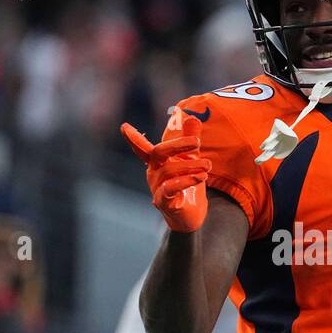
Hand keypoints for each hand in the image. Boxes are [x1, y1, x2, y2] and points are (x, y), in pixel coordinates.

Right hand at [121, 112, 210, 232]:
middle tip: (196, 142)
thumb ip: (190, 140)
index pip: (142, 148)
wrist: (190, 215)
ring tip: (207, 166)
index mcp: (157, 162)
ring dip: (191, 165)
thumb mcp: (191, 160)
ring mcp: (156, 188)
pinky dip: (186, 180)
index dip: (133, 138)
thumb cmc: (187, 185)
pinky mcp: (163, 202)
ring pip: (169, 169)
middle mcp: (153, 173)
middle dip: (177, 144)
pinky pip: (170, 188)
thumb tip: (191, 117)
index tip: (123, 127)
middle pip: (158, 152)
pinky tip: (200, 177)